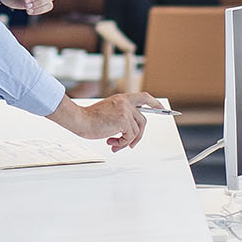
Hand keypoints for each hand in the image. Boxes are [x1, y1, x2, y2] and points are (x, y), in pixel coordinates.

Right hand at [48, 91, 162, 152]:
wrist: (80, 120)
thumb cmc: (89, 119)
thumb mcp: (108, 112)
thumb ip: (120, 116)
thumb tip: (130, 132)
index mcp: (122, 98)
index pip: (144, 97)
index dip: (154, 103)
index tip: (161, 109)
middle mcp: (125, 102)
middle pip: (143, 120)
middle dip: (138, 135)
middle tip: (130, 144)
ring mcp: (125, 110)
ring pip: (137, 131)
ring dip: (126, 141)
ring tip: (114, 144)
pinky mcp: (123, 120)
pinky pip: (130, 136)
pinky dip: (122, 143)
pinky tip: (111, 142)